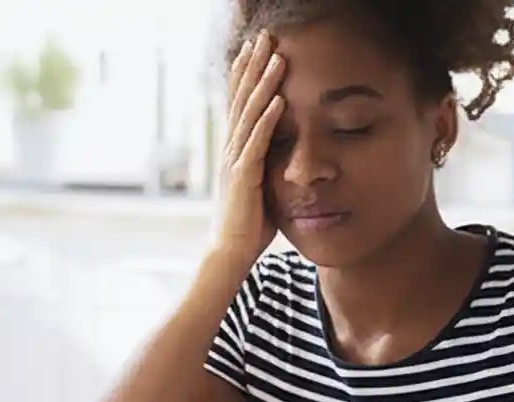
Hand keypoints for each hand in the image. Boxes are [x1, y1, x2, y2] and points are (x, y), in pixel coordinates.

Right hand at [216, 29, 285, 261]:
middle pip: (241, 99)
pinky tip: (278, 100)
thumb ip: (267, 165)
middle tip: (262, 37)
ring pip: (249, 114)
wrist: (229, 253)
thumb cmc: (248, 225)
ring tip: (276, 57)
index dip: (244, 74)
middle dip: (252, 66)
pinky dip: (268, 120)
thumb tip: (284, 153)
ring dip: (263, 85)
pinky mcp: (245, 178)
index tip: (253, 48)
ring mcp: (236, 162)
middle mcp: (231, 150)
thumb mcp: (261, 186)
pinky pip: (258, 143)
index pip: (238, 103)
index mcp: (235, 150)